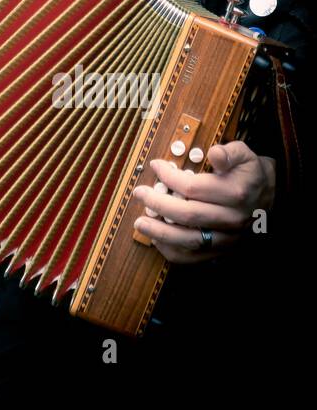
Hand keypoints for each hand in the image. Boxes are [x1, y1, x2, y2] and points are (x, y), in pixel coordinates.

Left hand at [132, 141, 275, 263]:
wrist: (271, 198)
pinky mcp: (223, 251)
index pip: (194, 188)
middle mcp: (232, 218)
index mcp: (236, 193)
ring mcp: (228, 238)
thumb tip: (213, 154)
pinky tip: (157, 240)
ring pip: (190, 240)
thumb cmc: (249, 173)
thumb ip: (228, 152)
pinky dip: (172, 251)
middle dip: (158, 205)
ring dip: (160, 232)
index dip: (169, 177)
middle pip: (188, 215)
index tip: (155, 165)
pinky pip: (194, 257)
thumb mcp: (245, 155)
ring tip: (140, 222)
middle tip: (139, 193)